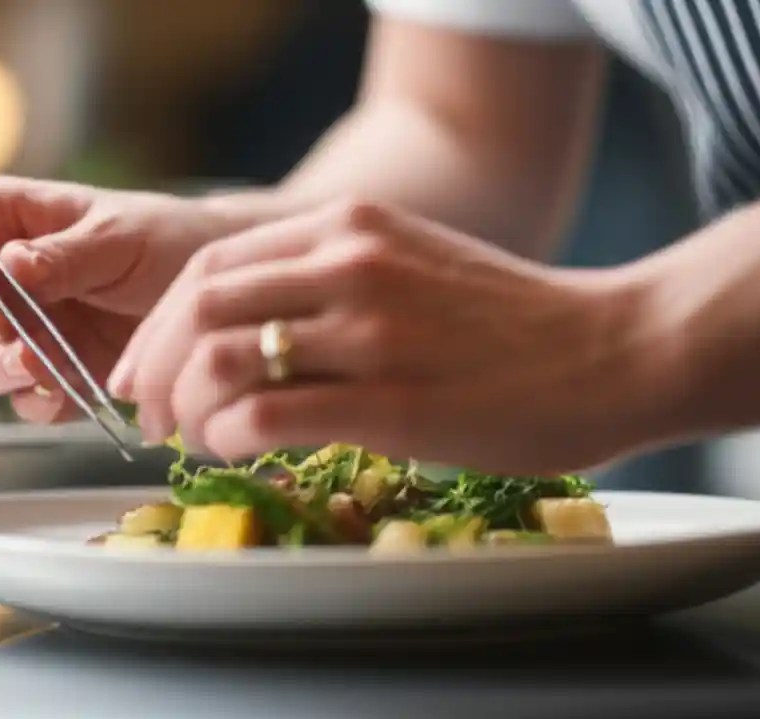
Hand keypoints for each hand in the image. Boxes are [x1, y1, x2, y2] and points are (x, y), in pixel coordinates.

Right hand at [0, 176, 254, 422]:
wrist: (213, 295)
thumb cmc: (164, 239)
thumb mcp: (119, 237)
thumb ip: (65, 254)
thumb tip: (12, 263)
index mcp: (2, 223)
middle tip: (4, 328)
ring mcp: (22, 332)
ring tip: (35, 363)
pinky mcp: (51, 376)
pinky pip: (23, 401)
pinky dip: (37, 401)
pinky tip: (63, 390)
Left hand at [111, 200, 651, 472]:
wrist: (615, 348)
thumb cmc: (510, 321)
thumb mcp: (408, 262)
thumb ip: (328, 276)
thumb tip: (242, 328)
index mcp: (347, 225)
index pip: (208, 267)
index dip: (159, 325)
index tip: (144, 369)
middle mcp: (349, 262)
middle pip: (197, 308)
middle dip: (154, 368)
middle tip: (152, 414)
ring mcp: (370, 329)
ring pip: (218, 360)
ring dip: (185, 408)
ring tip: (193, 439)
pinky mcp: (392, 400)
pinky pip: (264, 414)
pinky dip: (226, 437)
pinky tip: (236, 452)